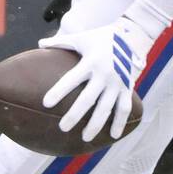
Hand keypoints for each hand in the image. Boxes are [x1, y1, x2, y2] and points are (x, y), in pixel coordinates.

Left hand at [39, 16, 151, 143]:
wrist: (132, 35)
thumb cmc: (102, 38)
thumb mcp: (82, 38)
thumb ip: (61, 42)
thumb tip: (40, 44)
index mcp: (91, 61)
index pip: (72, 78)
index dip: (59, 91)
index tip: (46, 103)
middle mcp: (104, 74)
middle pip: (88, 98)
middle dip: (75, 114)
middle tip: (63, 128)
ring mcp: (117, 83)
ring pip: (106, 108)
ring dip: (96, 124)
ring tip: (85, 138)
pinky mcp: (127, 88)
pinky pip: (124, 108)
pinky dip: (120, 123)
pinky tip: (113, 136)